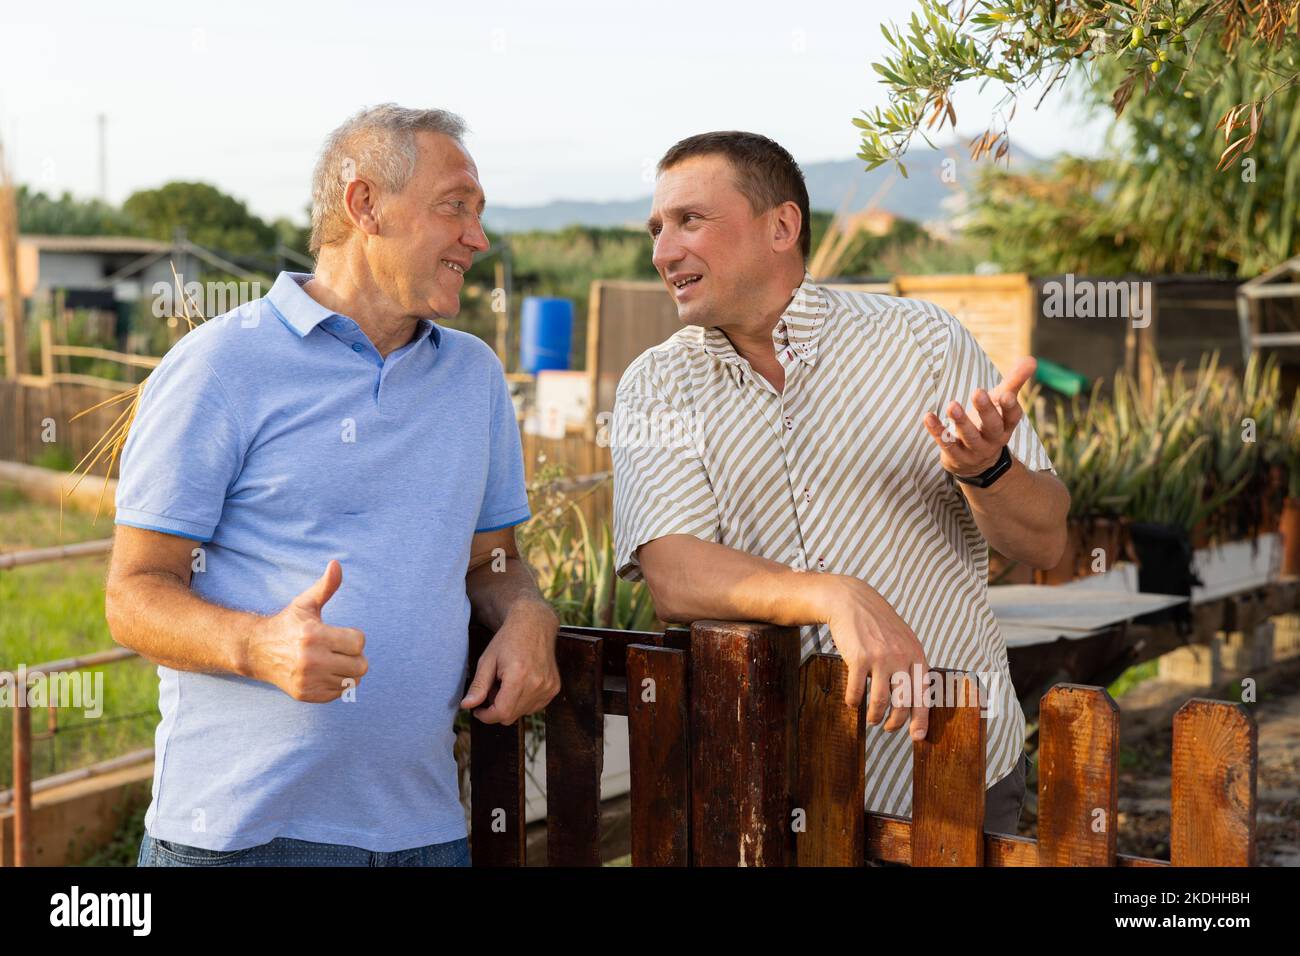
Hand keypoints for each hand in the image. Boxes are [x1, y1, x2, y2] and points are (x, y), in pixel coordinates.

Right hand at [248, 559, 367, 702]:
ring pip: (352, 680)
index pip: (358, 642)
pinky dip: (336, 683)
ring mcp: (308, 680)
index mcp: (314, 635)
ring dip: (347, 670)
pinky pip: (339, 693)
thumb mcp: (305, 603)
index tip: (339, 634)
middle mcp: (311, 660)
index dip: (353, 636)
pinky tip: (324, 672)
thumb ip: (325, 586)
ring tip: (332, 660)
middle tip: (339, 649)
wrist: (257, 651)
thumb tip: (337, 563)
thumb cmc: (288, 624)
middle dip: (354, 655)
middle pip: (360, 665)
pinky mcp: (306, 694)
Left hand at [460, 602, 559, 724]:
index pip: (501, 713)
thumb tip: (466, 706)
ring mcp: (548, 687)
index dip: (486, 716)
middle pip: (511, 716)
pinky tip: (521, 683)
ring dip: (511, 704)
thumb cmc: (508, 639)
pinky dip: (524, 701)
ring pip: (522, 713)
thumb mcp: (487, 660)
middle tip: (493, 688)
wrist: (534, 624)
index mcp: (518, 677)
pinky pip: (534, 707)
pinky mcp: (554, 688)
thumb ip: (478, 686)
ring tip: (508, 683)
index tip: (478, 710)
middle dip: (497, 708)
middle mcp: (537, 684)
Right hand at [822, 576, 930, 740]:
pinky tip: (852, 702)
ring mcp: (880, 658)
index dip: (920, 718)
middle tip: (889, 728)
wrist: (851, 601)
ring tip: (872, 718)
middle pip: (903, 702)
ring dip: (875, 715)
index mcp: (916, 654)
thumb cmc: (877, 623)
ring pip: (880, 701)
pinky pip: (857, 690)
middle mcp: (901, 657)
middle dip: (896, 722)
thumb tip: (914, 695)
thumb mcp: (902, 639)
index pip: (922, 693)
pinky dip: (854, 701)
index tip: (917, 736)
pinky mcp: (858, 658)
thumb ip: (910, 663)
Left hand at [922, 356, 1035, 476]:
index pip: (1012, 416)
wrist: (976, 462)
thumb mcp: (1000, 402)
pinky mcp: (956, 456)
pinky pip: (947, 444)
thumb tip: (1032, 360)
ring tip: (952, 405)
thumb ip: (1014, 381)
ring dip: (961, 422)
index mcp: (1006, 425)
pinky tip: (928, 417)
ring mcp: (975, 450)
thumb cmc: (989, 422)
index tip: (1005, 394)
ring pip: (970, 437)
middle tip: (978, 392)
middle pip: (992, 426)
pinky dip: (937, 430)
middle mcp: (994, 439)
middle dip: (985, 410)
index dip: (1010, 406)